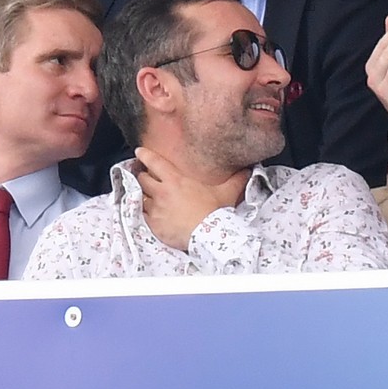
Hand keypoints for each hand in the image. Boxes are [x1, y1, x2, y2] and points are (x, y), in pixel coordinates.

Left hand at [135, 147, 249, 251]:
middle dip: (143, 176)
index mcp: (176, 180)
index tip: (139, 152)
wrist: (207, 236)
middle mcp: (162, 192)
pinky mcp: (153, 224)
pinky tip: (145, 213)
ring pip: (141, 197)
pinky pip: (141, 215)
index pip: (154, 162)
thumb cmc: (215, 212)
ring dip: (142, 196)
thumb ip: (236, 179)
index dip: (145, 155)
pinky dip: (143, 213)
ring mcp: (156, 209)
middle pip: (143, 179)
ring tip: (144, 196)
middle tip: (143, 176)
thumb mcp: (226, 192)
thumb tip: (248, 170)